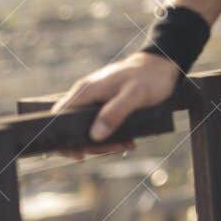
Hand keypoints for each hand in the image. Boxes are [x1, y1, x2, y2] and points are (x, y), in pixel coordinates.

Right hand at [50, 52, 180, 159]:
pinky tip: (127, 141)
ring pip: (88, 129)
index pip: (58, 116)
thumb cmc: (149, 77)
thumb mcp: (135, 95)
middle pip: (73, 128)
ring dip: (105, 142)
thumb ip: (115, 112)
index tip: (80, 154)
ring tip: (126, 145)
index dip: (62, 138)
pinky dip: (112, 136)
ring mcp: (94, 100)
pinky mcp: (105, 105)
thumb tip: (95, 135)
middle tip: (115, 149)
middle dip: (91, 145)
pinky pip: (101, 124)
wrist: (162, 65)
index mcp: (85, 91)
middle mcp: (86, 95)